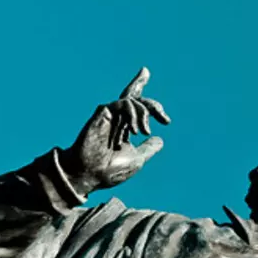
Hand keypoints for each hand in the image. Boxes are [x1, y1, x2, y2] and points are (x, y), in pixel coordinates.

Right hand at [60, 67, 170, 195]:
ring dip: (143, 114)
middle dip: (142, 84)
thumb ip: (148, 148)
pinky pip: (123, 104)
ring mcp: (110, 116)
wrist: (90, 174)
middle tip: (163, 114)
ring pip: (132, 101)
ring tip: (144, 132)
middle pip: (130, 93)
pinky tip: (135, 130)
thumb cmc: (110, 170)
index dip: (152, 107)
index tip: (167, 121)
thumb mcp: (137, 159)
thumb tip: (160, 140)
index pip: (137, 108)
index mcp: (125, 128)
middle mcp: (118, 119)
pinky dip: (133, 114)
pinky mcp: (103, 113)